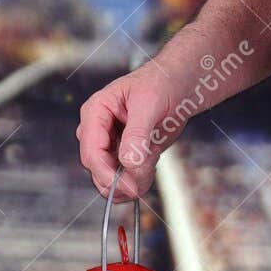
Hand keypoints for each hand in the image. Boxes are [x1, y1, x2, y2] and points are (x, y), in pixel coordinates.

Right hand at [77, 62, 187, 198]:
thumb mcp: (149, 105)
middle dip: (119, 180)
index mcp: (95, 111)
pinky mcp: (124, 154)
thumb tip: (128, 163)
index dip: (107, 174)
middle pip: (97, 168)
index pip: (91, 152)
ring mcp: (110, 143)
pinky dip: (139, 178)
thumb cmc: (161, 83)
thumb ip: (137, 135)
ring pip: (109, 177)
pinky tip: (152, 159)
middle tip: (143, 184)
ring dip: (131, 180)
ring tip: (152, 160)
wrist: (178, 85)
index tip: (128, 187)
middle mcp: (98, 130)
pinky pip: (125, 177)